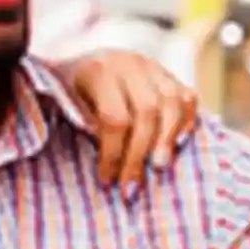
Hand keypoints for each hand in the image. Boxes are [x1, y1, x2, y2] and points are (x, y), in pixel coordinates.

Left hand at [61, 50, 199, 188]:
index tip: (107, 181)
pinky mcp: (169, 74)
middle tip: (132, 187)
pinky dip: (187, 122)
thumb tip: (106, 171)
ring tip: (158, 167)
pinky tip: (178, 144)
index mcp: (98, 71)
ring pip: (172, 103)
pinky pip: (187, 97)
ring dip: (167, 140)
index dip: (113, 153)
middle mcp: (129, 65)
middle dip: (140, 154)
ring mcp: (153, 67)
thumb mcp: (62, 100)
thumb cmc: (68, 89)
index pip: (114, 117)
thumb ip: (82, 126)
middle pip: (146, 112)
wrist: (81, 60)